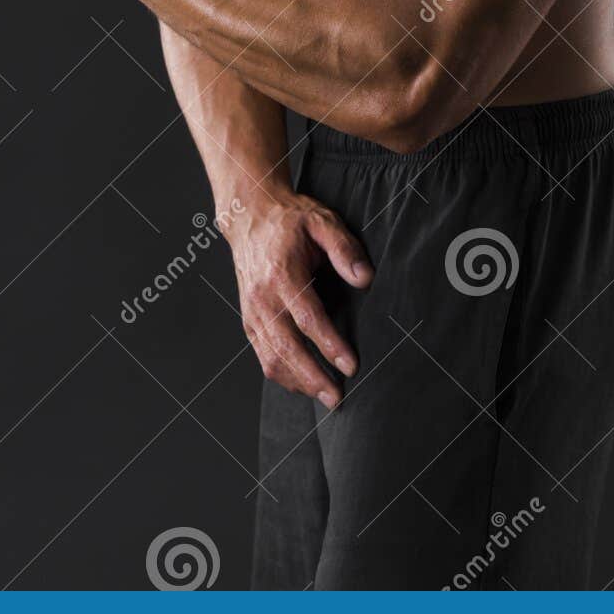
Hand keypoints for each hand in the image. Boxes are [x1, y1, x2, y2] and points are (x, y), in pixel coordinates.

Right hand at [225, 189, 372, 408]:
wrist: (248, 215)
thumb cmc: (289, 219)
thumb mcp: (321, 221)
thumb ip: (344, 248)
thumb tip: (365, 278)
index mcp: (282, 273)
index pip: (308, 318)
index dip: (330, 345)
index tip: (351, 365)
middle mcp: (262, 297)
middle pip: (286, 347)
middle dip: (313, 377)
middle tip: (338, 398)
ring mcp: (252, 311)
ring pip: (271, 357)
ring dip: (298, 382)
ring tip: (325, 397)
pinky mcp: (248, 319)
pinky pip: (262, 355)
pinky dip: (281, 375)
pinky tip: (303, 383)